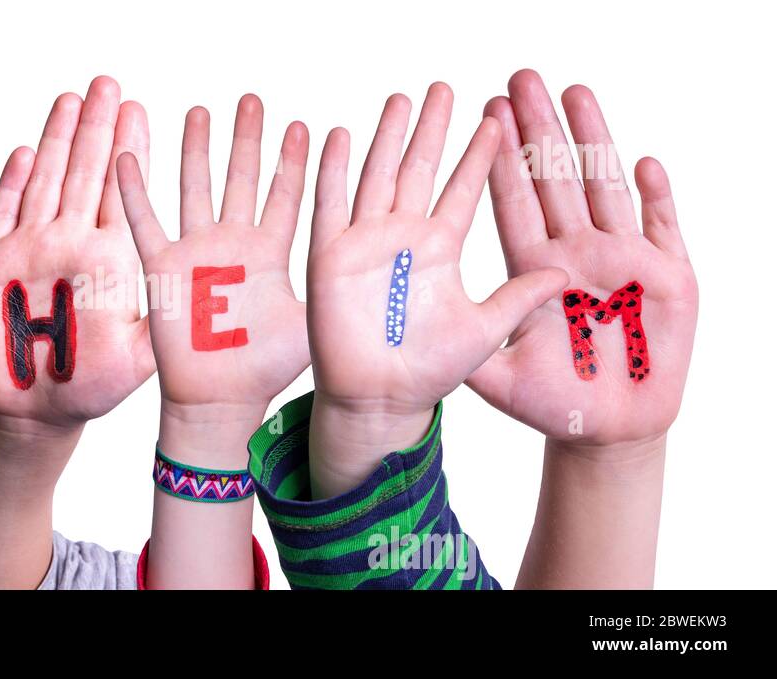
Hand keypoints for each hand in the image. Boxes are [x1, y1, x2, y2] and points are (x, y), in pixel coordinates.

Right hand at [0, 76, 152, 428]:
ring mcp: (29, 251)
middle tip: (108, 84)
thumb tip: (189, 282)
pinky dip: (10, 184)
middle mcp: (70, 245)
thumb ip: (160, 317)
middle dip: (96, 128)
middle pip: (84, 174)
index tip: (139, 109)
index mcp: (110, 259)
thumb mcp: (139, 357)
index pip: (120, 193)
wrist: (37, 412)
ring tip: (71, 99)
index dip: (129, 150)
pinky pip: (0, 216)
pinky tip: (22, 151)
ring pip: (44, 183)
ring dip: (57, 141)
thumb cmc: (91, 387)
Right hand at [118, 95, 308, 417]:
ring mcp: (197, 254)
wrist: (220, 399)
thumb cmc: (265, 369)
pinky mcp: (163, 270)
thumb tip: (391, 274)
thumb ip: (335, 288)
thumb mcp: (311, 321)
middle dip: (247, 140)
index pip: (285, 196)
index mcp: (271, 254)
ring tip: (201, 111)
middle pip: (240, 179)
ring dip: (197, 150)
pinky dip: (133, 192)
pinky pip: (145, 223)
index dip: (293, 163)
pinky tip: (128, 156)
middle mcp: (233, 246)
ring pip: (196, 188)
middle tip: (253, 101)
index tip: (301, 127)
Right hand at [306, 84, 567, 494]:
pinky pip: (330, 206)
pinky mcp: (331, 257)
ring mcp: (366, 243)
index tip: (498, 119)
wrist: (380, 400)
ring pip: (377, 176)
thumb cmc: (429, 372)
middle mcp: (404, 237)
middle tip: (446, 87)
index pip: (463, 189)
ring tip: (402, 99)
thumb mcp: (486, 330)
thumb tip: (567, 271)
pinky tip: (338, 137)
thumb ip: (520, 298)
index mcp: (441, 249)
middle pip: (420, 169)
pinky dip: (332, 172)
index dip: (480, 155)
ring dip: (387, 138)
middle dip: (433, 129)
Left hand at [469, 70, 697, 448]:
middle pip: (555, 180)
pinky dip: (656, 198)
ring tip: (577, 94)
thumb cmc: (551, 402)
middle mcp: (575, 253)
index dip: (499, 159)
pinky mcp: (667, 278)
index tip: (484, 112)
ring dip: (592, 141)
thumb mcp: (498, 377)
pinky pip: (661, 229)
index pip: (513, 202)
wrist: (606, 430)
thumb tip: (425, 323)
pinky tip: (642, 162)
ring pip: (604, 189)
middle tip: (522, 79)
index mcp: (533, 268)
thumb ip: (470, 347)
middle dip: (540, 131)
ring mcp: (622, 260)